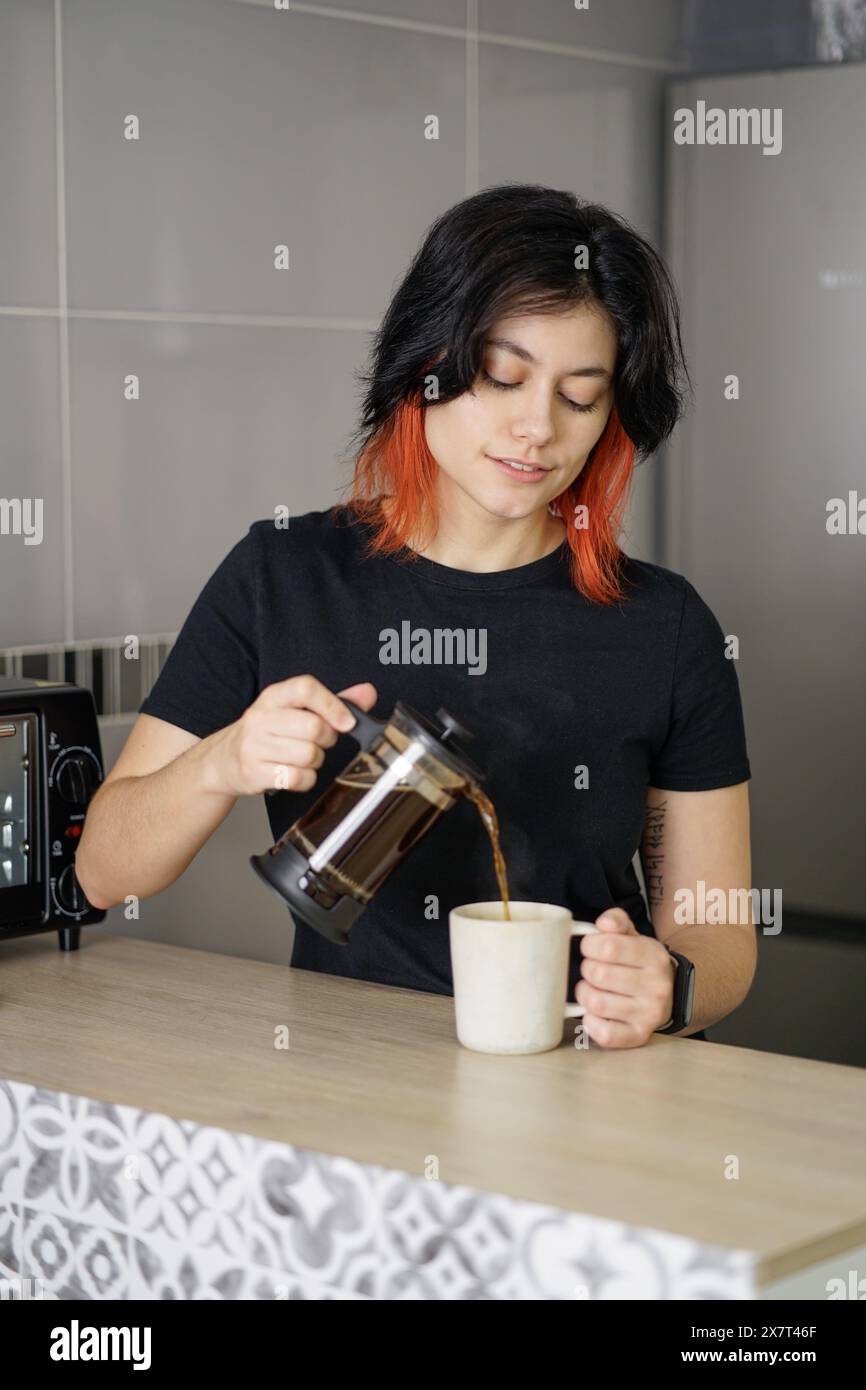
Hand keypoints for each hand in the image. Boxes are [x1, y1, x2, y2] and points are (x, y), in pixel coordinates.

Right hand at [202, 674, 377, 797]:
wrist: (223, 760)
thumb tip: (368, 692)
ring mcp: (254, 746)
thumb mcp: (294, 711)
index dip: (332, 704)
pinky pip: (298, 778)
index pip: (305, 688)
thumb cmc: (267, 733)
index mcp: (273, 697)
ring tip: (303, 758)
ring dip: (315, 761)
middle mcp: (260, 718)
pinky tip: (295, 773)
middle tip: (319, 742)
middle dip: (327, 739)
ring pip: (308, 755)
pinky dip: (305, 780)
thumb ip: (332, 702)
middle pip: (313, 727)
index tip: (347, 722)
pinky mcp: (253, 772)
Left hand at [574, 907, 675, 1048]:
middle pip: (598, 975)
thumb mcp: (633, 936)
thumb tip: (603, 924)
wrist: (670, 994)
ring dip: (585, 994)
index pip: (608, 947)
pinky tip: (596, 1012)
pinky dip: (591, 1022)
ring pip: (595, 1004)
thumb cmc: (641, 963)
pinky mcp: (639, 1036)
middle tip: (593, 969)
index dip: (590, 945)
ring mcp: (649, 1014)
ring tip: (593, 989)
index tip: (591, 948)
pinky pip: (603, 1033)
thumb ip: (616, 921)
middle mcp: (656, 987)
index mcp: (654, 957)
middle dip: (587, 969)